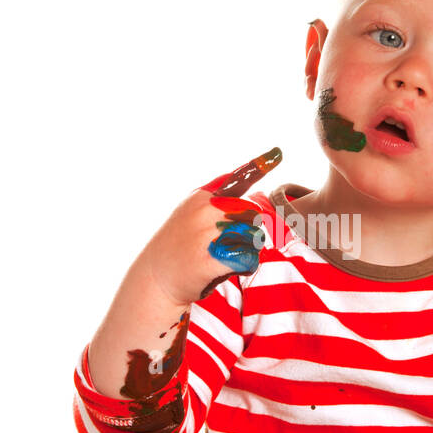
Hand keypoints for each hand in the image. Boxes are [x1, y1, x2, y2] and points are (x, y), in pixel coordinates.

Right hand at [141, 148, 282, 305]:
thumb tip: (239, 181)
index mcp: (202, 197)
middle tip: (226, 244)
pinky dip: (245, 267)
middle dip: (249, 229)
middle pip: (253, 214)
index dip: (259, 166)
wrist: (155, 279)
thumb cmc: (177, 245)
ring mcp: (208, 234)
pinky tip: (227, 269)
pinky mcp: (213, 259)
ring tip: (223, 256)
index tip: (277, 153)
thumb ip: (213, 196)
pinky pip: (249, 258)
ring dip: (248, 250)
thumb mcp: (187, 211)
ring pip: (254, 237)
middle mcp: (206, 211)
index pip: (236, 179)